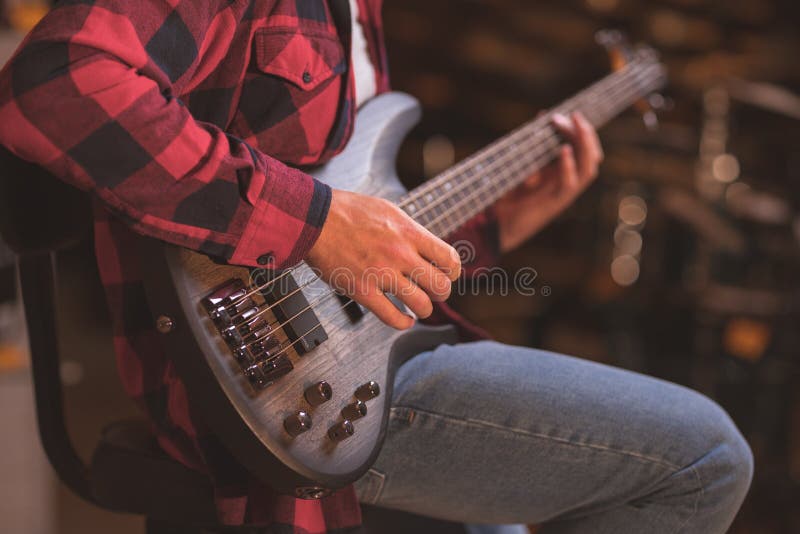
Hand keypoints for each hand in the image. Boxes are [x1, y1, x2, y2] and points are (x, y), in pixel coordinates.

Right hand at [306, 190, 461, 329]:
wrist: (314, 219)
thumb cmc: (348, 212)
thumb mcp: (388, 211)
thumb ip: (410, 231)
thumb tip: (426, 248)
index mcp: (409, 232)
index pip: (449, 259)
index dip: (452, 271)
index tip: (445, 274)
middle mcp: (400, 254)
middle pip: (441, 286)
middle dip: (440, 293)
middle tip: (432, 293)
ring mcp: (381, 274)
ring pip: (421, 304)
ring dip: (423, 309)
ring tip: (418, 307)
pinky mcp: (362, 290)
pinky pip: (393, 317)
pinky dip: (403, 322)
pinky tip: (404, 319)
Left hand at [495, 112, 603, 252]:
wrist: (496, 225)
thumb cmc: (506, 194)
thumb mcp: (521, 164)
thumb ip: (533, 144)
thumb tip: (542, 116)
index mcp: (562, 172)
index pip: (583, 147)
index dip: (577, 129)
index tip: (561, 113)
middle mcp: (567, 182)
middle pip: (591, 155)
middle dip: (585, 132)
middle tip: (574, 115)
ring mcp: (563, 194)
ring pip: (589, 169)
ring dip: (586, 145)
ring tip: (578, 126)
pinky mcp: (553, 204)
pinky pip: (569, 185)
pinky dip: (568, 166)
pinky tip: (563, 150)